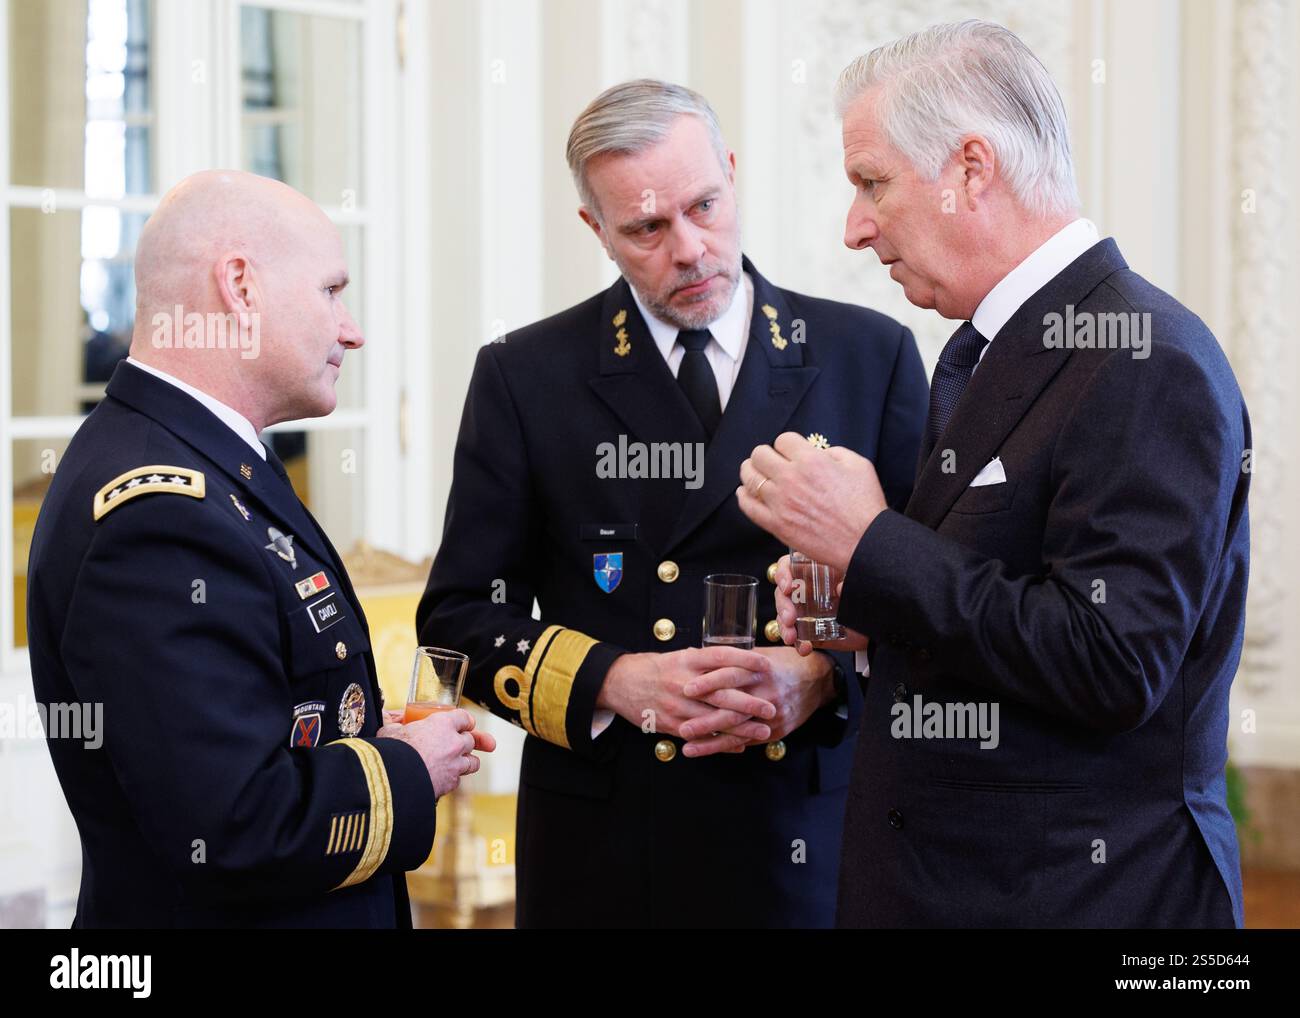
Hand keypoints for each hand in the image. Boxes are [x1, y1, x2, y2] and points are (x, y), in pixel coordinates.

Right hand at [375, 707, 496, 797]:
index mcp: (442, 724)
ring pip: (473, 762)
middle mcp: (454, 743)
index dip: (465, 720)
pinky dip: (452, 779)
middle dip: (467, 742)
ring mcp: (455, 764)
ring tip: (459, 763)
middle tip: (460, 744)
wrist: (393, 779)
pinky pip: (457, 780)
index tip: (465, 723)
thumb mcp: (390, 730)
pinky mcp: (450, 783)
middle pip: (471, 740)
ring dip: (466, 762)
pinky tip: (442, 779)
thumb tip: (386, 717)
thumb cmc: (391, 750)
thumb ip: (394, 723)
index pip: (464, 717)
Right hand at [597, 646, 776, 756]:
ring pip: (714, 720)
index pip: (720, 657)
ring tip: (763, 731)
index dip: (744, 660)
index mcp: (687, 661)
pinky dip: (722, 742)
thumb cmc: (656, 668)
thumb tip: (741, 662)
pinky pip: (701, 736)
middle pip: (721, 693)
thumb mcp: (680, 657)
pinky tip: (740, 745)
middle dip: (749, 703)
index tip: (766, 665)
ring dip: (741, 728)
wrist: (620, 683)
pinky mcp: (671, 725)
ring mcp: (677, 706)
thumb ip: (707, 662)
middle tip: (772, 708)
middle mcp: (683, 683)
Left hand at [683, 646, 835, 748]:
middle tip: (682, 725)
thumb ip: (735, 661)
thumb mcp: (761, 655)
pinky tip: (706, 750)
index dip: (709, 682)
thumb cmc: (783, 663)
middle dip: (706, 718)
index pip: (732, 675)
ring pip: (739, 729)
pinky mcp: (776, 730)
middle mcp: (766, 692)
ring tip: (687, 744)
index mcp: (760, 669)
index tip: (687, 688)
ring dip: (711, 738)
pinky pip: (748, 740)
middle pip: (733, 707)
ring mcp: (773, 714)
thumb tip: (702, 660)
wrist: (817, 680)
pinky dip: (726, 746)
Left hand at [737, 432, 886, 573]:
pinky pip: (748, 507)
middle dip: (764, 454)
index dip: (786, 444)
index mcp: (811, 461)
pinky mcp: (776, 524)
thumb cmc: (865, 506)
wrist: (864, 542)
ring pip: (750, 478)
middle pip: (759, 455)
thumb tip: (817, 453)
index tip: (789, 451)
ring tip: (752, 472)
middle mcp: (791, 479)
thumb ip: (834, 452)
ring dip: (750, 472)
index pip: (783, 440)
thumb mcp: (858, 465)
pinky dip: (743, 497)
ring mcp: (781, 502)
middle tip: (768, 460)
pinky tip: (745, 493)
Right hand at [771, 553, 869, 655]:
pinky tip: (805, 648)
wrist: (880, 628)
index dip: (783, 574)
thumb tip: (839, 588)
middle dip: (782, 606)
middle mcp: (807, 590)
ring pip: (784, 615)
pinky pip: (797, 636)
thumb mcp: (859, 582)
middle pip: (783, 593)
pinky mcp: (811, 631)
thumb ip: (850, 580)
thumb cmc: (869, 598)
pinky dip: (798, 644)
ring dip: (784, 627)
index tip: (788, 587)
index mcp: (816, 572)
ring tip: (792, 637)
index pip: (789, 566)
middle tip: (790, 618)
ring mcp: (807, 611)